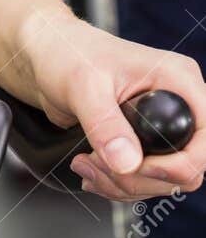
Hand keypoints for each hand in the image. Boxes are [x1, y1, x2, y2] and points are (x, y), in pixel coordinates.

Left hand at [18, 6, 205, 200]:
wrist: (46, 56)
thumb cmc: (67, 52)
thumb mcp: (84, 85)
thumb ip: (105, 125)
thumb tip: (127, 162)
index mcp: (178, 80)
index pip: (205, 139)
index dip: (179, 164)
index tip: (139, 166)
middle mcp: (177, 104)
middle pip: (186, 168)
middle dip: (140, 177)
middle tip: (98, 165)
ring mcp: (160, 126)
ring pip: (163, 181)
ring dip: (122, 184)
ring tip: (86, 165)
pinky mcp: (142, 142)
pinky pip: (143, 179)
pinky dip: (116, 184)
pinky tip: (91, 170)